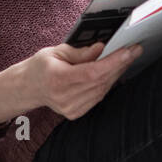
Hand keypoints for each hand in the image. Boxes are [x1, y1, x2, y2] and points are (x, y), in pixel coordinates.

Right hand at [18, 41, 143, 119]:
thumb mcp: (56, 51)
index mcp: (57, 79)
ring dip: (116, 73)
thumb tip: (102, 48)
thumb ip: (80, 52)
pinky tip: (113, 71)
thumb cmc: (40, 67)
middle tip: (134, 50)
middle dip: (120, 64)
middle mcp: (64, 97)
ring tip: (126, 58)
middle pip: (100, 81)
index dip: (113, 62)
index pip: (92, 72)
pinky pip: (98, 97)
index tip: (128, 50)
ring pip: (102, 90)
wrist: (28, 88)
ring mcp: (70, 108)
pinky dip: (107, 83)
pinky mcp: (75, 113)